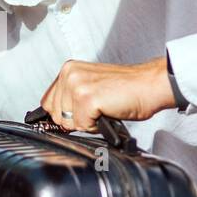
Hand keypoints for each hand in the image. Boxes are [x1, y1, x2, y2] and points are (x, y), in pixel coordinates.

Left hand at [39, 57, 177, 131]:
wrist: (148, 86)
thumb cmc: (125, 89)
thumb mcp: (90, 86)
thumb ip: (70, 97)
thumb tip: (56, 117)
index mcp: (69, 69)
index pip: (48, 103)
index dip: (64, 114)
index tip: (79, 111)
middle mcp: (69, 74)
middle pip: (56, 115)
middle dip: (76, 119)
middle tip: (97, 108)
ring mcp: (77, 86)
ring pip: (69, 122)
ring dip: (88, 122)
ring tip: (103, 108)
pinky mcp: (87, 99)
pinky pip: (83, 126)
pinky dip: (96, 126)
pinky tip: (107, 112)